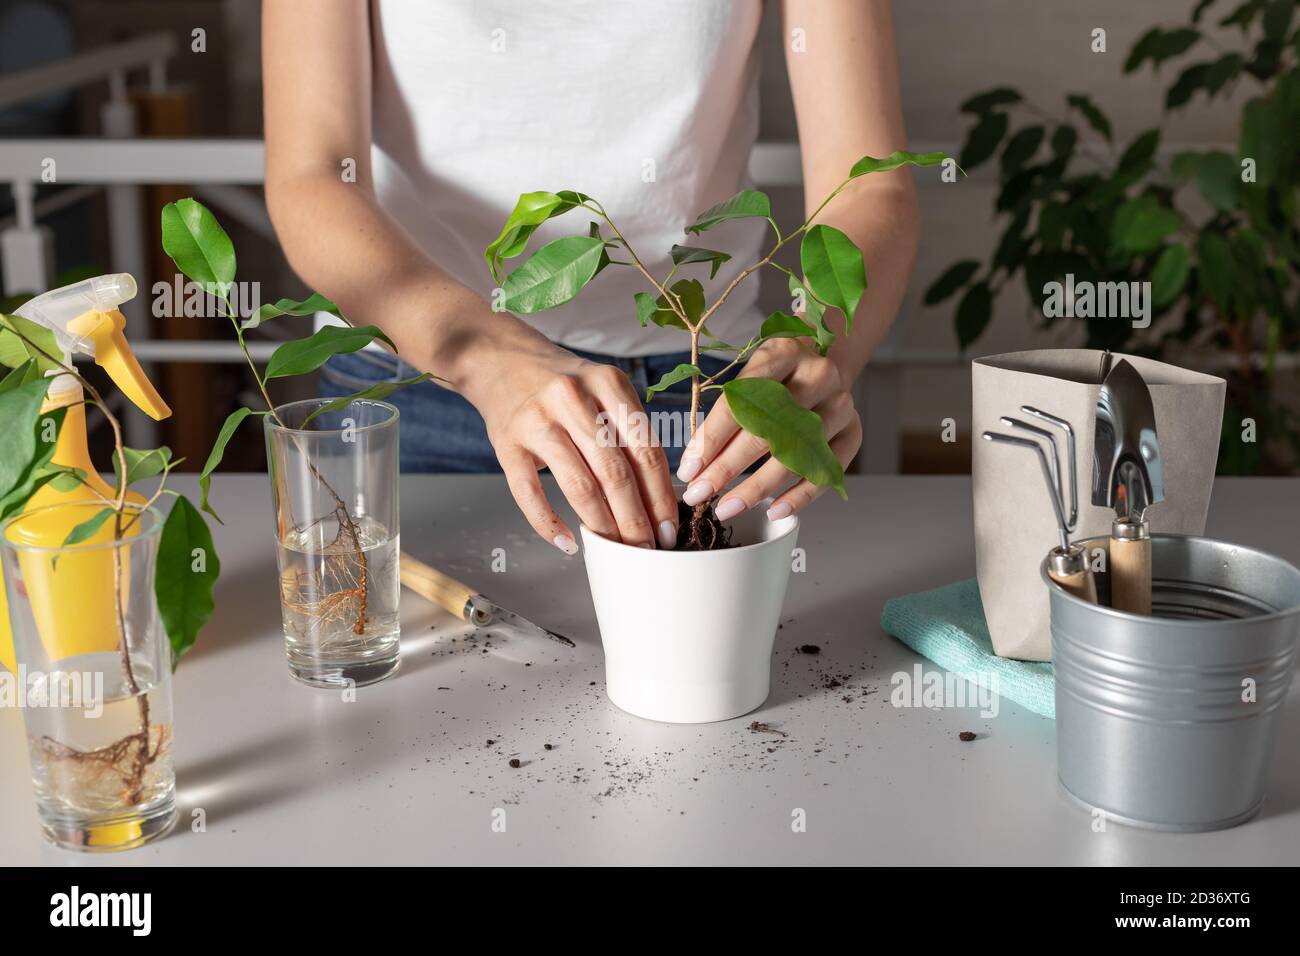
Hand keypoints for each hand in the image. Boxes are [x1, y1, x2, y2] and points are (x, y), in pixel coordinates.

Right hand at [460, 336, 678, 552]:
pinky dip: (549, 523)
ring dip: (603, 525)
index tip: (669, 529)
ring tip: (616, 549)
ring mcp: (537, 422)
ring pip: (579, 485)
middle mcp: (573, 399)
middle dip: (636, 520)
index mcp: (608, 384)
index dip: (660, 497)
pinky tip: (568, 543)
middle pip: (616, 473)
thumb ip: (630, 432)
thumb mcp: (604, 390)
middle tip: (646, 549)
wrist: (501, 359)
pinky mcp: (506, 443)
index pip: (646, 451)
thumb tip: (656, 498)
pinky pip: (529, 493)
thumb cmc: (564, 385)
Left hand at [676, 337, 860, 520]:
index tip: (688, 469)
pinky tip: (775, 511)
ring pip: (795, 455)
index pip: (741, 401)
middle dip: (726, 468)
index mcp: (783, 354)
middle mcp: (817, 375)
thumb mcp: (751, 375)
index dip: (711, 439)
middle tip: (699, 493)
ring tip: (727, 507)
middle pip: (767, 431)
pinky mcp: (853, 431)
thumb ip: (726, 413)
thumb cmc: (778, 373)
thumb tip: (694, 464)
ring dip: (757, 488)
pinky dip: (801, 496)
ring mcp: (840, 405)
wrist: (825, 358)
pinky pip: (827, 471)